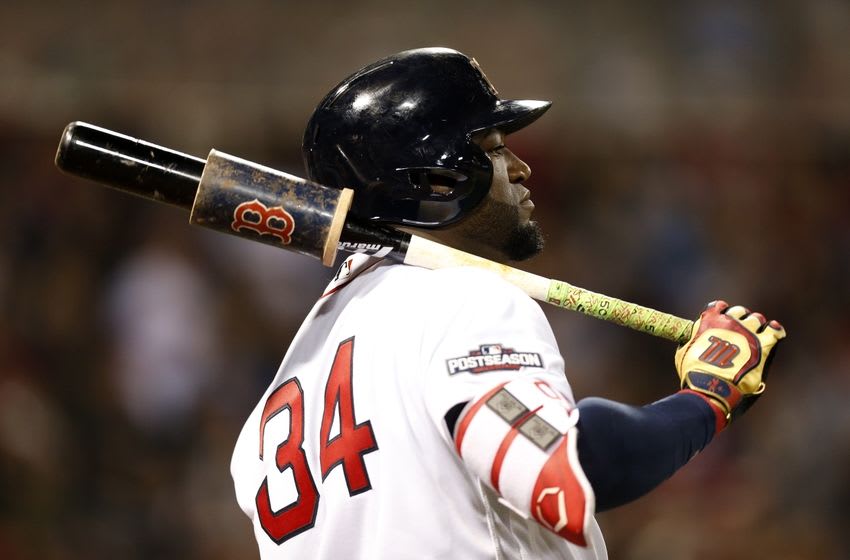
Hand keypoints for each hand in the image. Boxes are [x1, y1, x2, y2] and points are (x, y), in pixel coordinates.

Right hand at [675, 300, 785, 423]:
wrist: (711, 384)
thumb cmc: (694, 371)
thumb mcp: (683, 351)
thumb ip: (692, 341)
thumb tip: (693, 340)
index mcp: (709, 320)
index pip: (718, 306)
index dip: (721, 311)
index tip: (723, 316)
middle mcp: (729, 321)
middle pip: (739, 311)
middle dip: (740, 318)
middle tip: (741, 328)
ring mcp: (747, 332)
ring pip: (756, 319)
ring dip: (756, 324)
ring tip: (756, 332)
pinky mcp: (762, 344)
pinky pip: (774, 330)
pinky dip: (775, 330)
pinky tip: (775, 332)